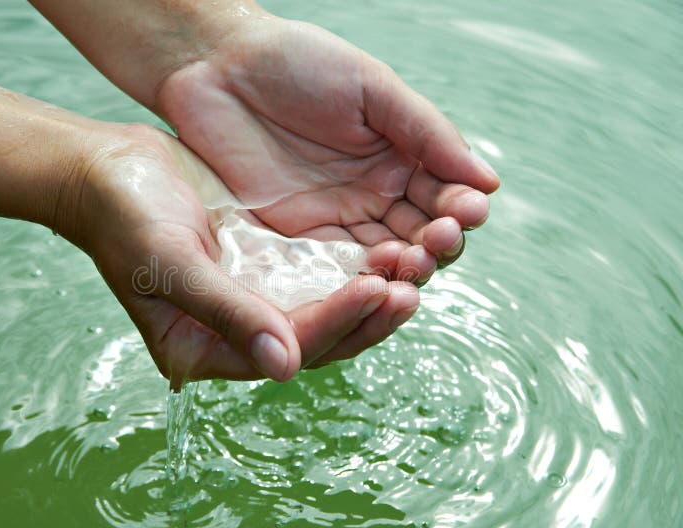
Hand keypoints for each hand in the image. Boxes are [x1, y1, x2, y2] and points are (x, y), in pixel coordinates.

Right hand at [65, 125, 420, 387]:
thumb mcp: (171, 265)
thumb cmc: (124, 219)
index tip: (376, 290)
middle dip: (365, 318)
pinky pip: (316, 276)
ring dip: (367, 295)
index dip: (334, 322)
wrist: (107, 172)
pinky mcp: (262, 266)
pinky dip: (350, 267)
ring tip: (411, 272)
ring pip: (323, 310)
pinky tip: (384, 249)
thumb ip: (227, 314)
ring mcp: (251, 300)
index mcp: (205, 348)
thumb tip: (286, 368)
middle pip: (315, 340)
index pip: (286, 348)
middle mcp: (233, 332)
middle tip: (411, 290)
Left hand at [155, 14, 499, 282]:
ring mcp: (335, 220)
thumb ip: (426, 133)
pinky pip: (335, 270)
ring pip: (382, 260)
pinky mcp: (296, 239)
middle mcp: (373, 195)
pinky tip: (372, 283)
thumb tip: (488, 182)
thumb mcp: (372, 88)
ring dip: (403, 269)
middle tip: (437, 241)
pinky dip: (358, 282)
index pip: (444, 196)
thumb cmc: (298, 63)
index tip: (466, 212)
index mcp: (400, 157)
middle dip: (435, 244)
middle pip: (419, 236)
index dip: (459, 209)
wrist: (218, 68)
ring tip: (410, 264)